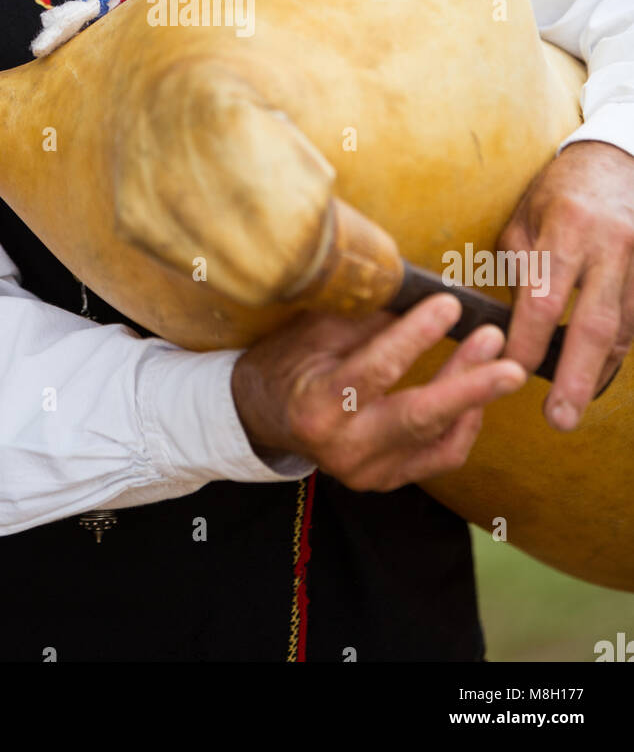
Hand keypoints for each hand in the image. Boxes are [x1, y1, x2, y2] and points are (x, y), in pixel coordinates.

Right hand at [231, 296, 525, 490]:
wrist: (263, 415)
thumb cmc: (287, 361)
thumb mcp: (313, 332)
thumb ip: (364, 319)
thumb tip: (418, 292)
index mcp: (317, 407)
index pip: (375, 370)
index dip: (415, 336)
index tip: (450, 304)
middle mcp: (343, 449)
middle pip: (418, 417)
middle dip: (469, 386)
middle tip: (510, 360)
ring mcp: (367, 472)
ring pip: (438, 437)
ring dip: (473, 398)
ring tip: (499, 360)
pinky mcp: (387, 480)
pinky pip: (441, 456)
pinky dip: (464, 424)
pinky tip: (477, 393)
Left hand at [498, 139, 633, 429]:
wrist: (616, 161)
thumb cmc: (558, 193)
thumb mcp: (525, 218)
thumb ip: (519, 269)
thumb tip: (505, 325)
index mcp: (568, 226)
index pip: (544, 298)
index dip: (527, 341)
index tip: (508, 371)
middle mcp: (612, 244)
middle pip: (596, 324)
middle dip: (576, 377)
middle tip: (558, 419)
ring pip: (624, 329)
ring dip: (598, 370)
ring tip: (573, 403)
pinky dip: (618, 350)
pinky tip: (598, 372)